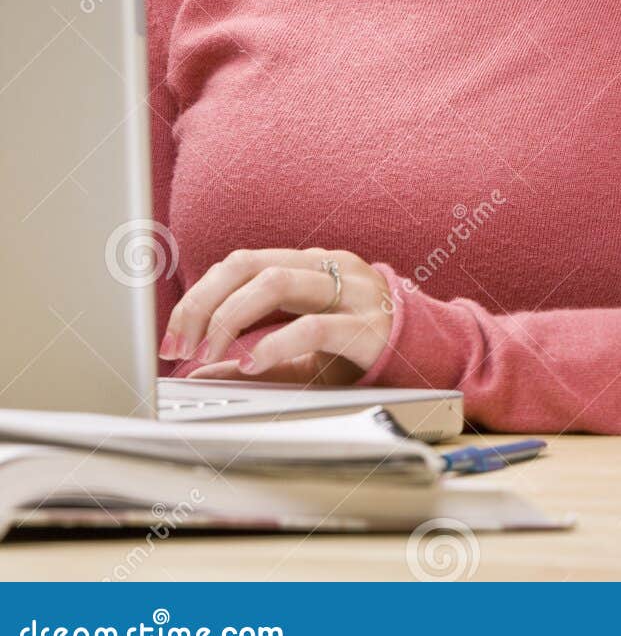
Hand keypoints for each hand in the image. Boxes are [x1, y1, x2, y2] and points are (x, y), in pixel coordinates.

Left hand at [159, 247, 393, 383]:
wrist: (433, 356)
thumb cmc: (363, 350)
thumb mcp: (303, 349)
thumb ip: (254, 355)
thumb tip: (198, 372)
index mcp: (310, 265)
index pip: (240, 263)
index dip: (198, 296)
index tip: (172, 336)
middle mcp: (329, 267)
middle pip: (248, 265)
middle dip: (203, 304)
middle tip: (178, 347)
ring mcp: (351, 292)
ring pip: (275, 283)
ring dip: (228, 320)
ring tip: (209, 355)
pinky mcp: (369, 327)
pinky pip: (314, 325)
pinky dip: (273, 343)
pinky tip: (251, 362)